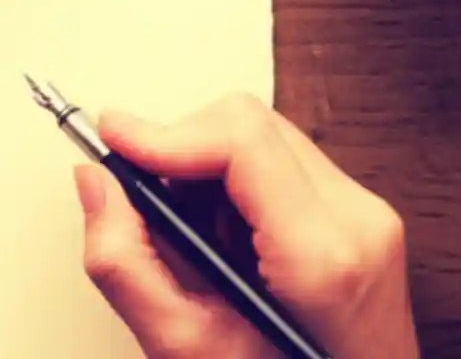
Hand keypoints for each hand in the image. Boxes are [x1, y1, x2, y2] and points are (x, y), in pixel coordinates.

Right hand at [73, 94, 419, 358]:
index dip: (165, 132)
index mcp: (321, 258)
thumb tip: (96, 182)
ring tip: (198, 240)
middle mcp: (356, 219)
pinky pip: (282, 162)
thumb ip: (128, 265)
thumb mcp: (189, 352)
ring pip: (263, 135)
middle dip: (182, 151)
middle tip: (150, 207)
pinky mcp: (359, 214)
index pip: (240, 140)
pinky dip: (235, 187)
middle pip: (249, 124)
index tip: (113, 138)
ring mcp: (364, 213)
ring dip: (207, 172)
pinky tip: (228, 242)